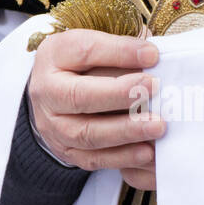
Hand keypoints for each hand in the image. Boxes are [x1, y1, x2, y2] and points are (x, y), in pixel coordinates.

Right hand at [28, 29, 164, 190]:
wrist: (54, 97)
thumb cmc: (84, 65)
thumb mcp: (96, 46)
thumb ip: (121, 48)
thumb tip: (152, 57)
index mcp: (54, 56)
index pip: (84, 50)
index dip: (119, 52)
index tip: (152, 55)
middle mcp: (46, 91)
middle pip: (79, 96)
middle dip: (119, 94)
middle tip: (153, 88)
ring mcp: (52, 126)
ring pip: (86, 133)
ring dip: (125, 131)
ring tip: (157, 126)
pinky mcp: (65, 151)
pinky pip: (93, 158)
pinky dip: (122, 157)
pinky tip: (147, 152)